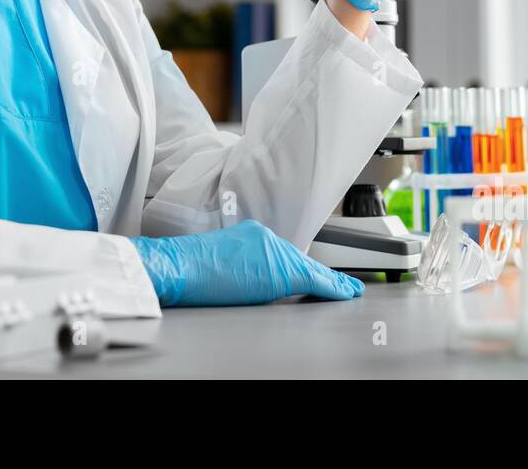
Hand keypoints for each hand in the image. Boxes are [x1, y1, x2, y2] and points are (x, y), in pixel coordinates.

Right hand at [131, 220, 363, 306]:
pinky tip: (346, 293)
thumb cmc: (186, 270)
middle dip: (321, 275)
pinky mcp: (280, 268)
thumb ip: (239, 268)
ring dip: (331, 282)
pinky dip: (333, 287)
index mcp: (249, 234)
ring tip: (349, 290)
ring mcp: (273, 249)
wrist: (179, 266)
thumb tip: (248, 281)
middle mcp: (264, 236)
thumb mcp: (217, 263)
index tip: (317, 275)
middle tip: (343, 286)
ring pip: (309, 268)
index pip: (282, 253)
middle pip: (299, 259)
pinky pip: (314, 279)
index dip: (300, 266)